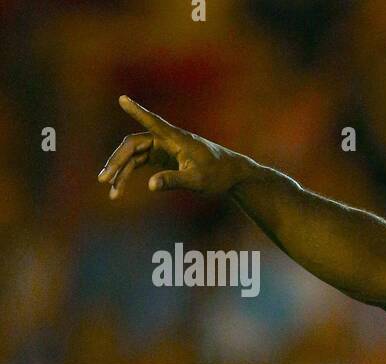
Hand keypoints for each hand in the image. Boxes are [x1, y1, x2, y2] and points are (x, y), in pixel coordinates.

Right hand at [97, 95, 248, 198]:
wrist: (231, 175)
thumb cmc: (218, 174)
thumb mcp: (197, 181)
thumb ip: (174, 181)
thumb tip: (150, 185)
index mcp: (176, 138)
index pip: (153, 122)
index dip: (137, 111)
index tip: (123, 99)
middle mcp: (166, 139)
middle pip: (133, 145)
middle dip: (117, 162)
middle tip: (103, 179)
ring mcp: (162, 148)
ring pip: (133, 156)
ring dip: (120, 172)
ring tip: (112, 193)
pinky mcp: (161, 157)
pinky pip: (138, 163)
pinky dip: (128, 175)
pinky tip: (119, 190)